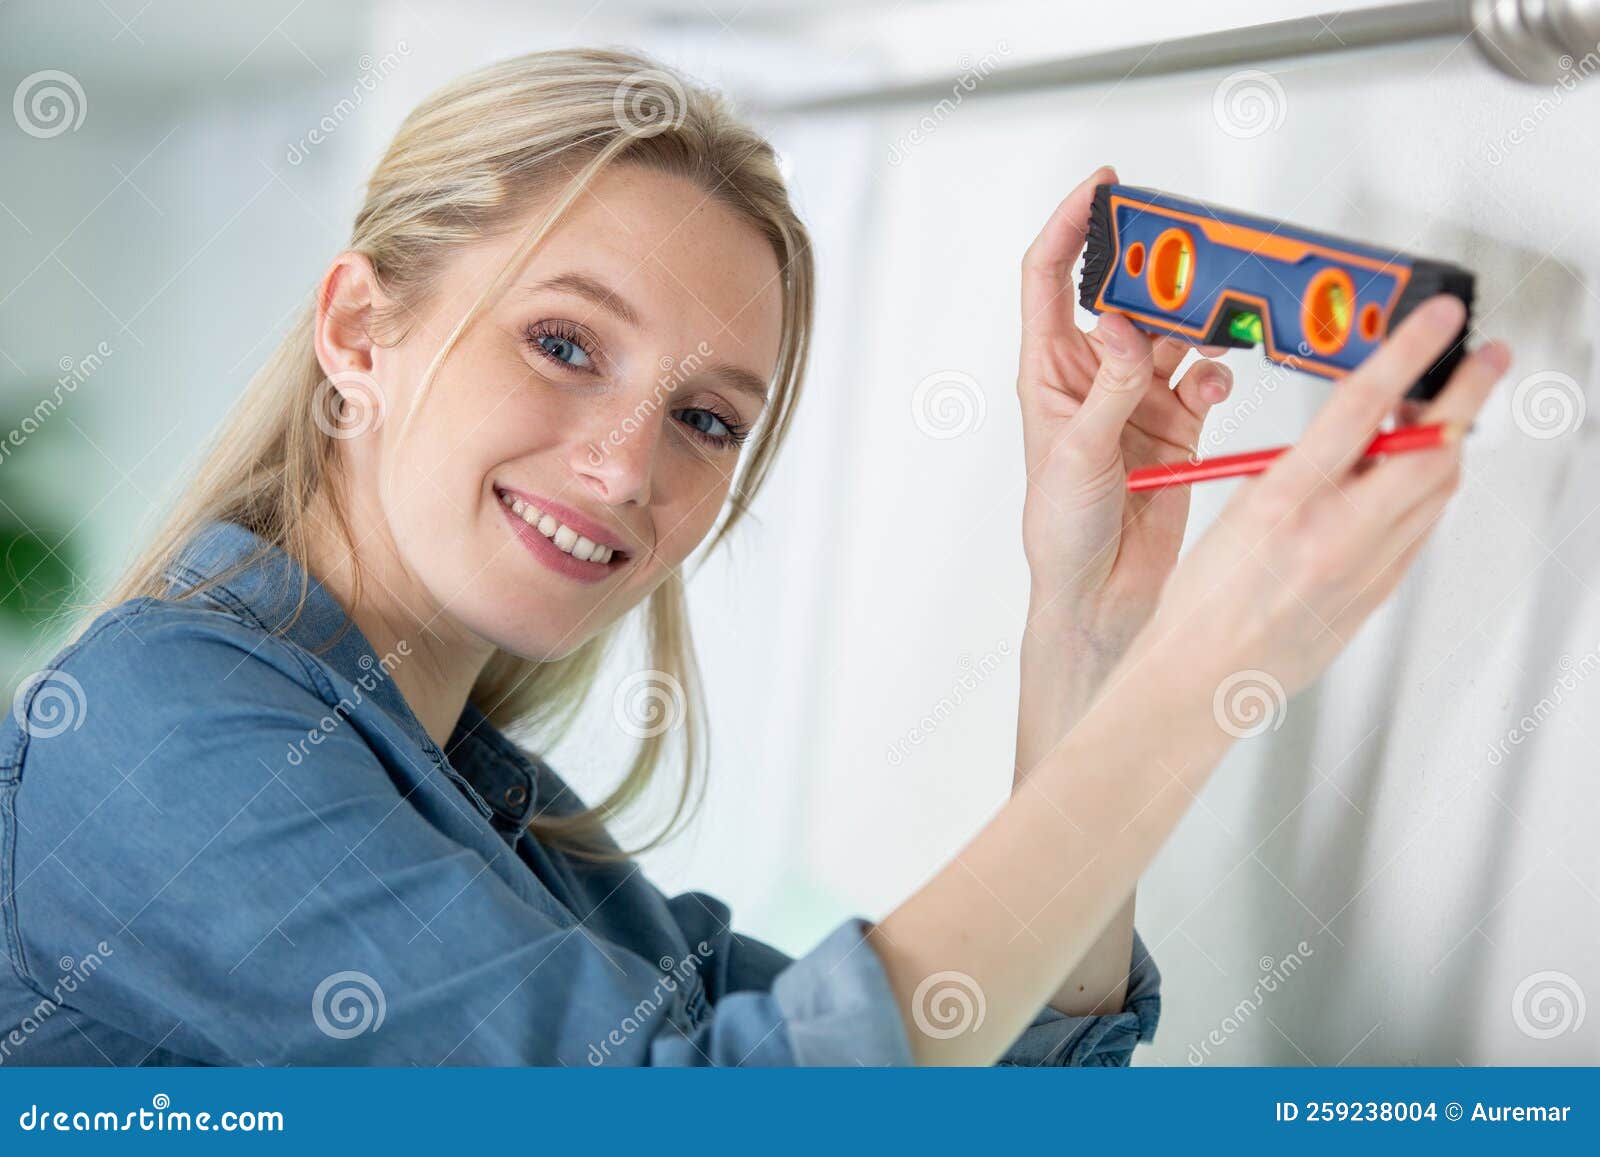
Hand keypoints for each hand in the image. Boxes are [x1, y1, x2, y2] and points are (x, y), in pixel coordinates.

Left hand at [1017, 164, 1232, 661]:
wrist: (1101, 596)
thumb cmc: (1061, 531)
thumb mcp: (1077, 454)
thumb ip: (1108, 388)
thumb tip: (1118, 322)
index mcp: (1048, 371)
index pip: (1050, 277)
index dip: (1071, 225)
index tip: (1104, 185)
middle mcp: (1094, 376)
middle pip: (1125, 293)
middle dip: (1158, 264)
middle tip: (1194, 241)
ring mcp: (1138, 398)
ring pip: (1175, 330)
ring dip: (1198, 315)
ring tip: (1222, 303)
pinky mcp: (1178, 425)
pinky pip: (1206, 375)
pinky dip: (1218, 368)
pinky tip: (1218, 378)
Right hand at [1125, 294, 1508, 699]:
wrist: (1200, 679)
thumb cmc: (1200, 601)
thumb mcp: (1237, 510)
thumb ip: (1296, 469)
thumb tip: (1350, 434)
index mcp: (1284, 504)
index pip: (1361, 408)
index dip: (1407, 353)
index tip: (1440, 319)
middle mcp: (1334, 536)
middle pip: (1431, 449)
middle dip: (1465, 395)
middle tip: (1478, 359)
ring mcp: (1365, 570)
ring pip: (1437, 488)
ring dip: (1448, 440)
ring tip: (1436, 412)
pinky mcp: (1377, 594)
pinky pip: (1421, 529)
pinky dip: (1427, 490)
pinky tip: (1410, 476)